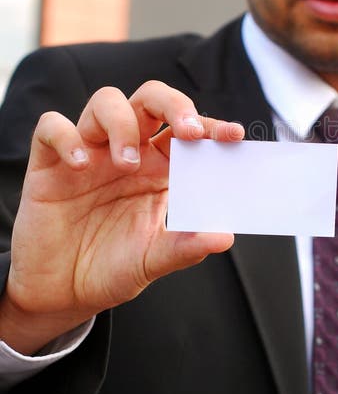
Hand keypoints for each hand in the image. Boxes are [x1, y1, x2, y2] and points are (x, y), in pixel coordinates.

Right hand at [0, 81, 244, 353]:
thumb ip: (185, 247)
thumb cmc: (110, 268)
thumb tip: (225, 237)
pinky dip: (66, 137)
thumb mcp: (152, 261)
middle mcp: (126, 151)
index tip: (233, 136)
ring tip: (127, 162)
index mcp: (158, 168)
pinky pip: (51, 127)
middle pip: (151, 100)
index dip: (211, 126)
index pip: (186, 132)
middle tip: (188, 131)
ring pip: (106, 102)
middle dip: (174, 105)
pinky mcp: (49, 163)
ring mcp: (88, 153)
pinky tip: (79, 165)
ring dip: (122, 123)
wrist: (61, 293)